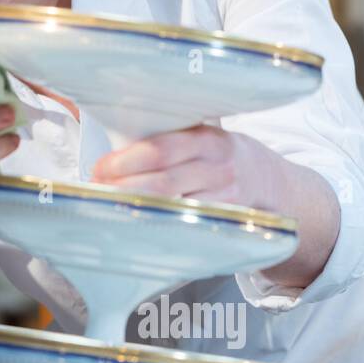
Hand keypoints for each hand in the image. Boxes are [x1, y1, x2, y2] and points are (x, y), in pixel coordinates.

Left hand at [90, 124, 286, 210]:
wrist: (267, 181)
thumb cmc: (217, 156)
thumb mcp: (200, 137)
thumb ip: (166, 139)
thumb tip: (111, 146)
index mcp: (208, 139)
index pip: (160, 149)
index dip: (124, 161)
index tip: (99, 169)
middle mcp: (219, 168)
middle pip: (162, 182)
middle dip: (122, 188)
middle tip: (96, 191)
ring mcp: (224, 199)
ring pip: (172, 206)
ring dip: (134, 208)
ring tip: (107, 207)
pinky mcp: (224, 223)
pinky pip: (186, 225)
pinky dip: (158, 225)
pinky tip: (136, 225)